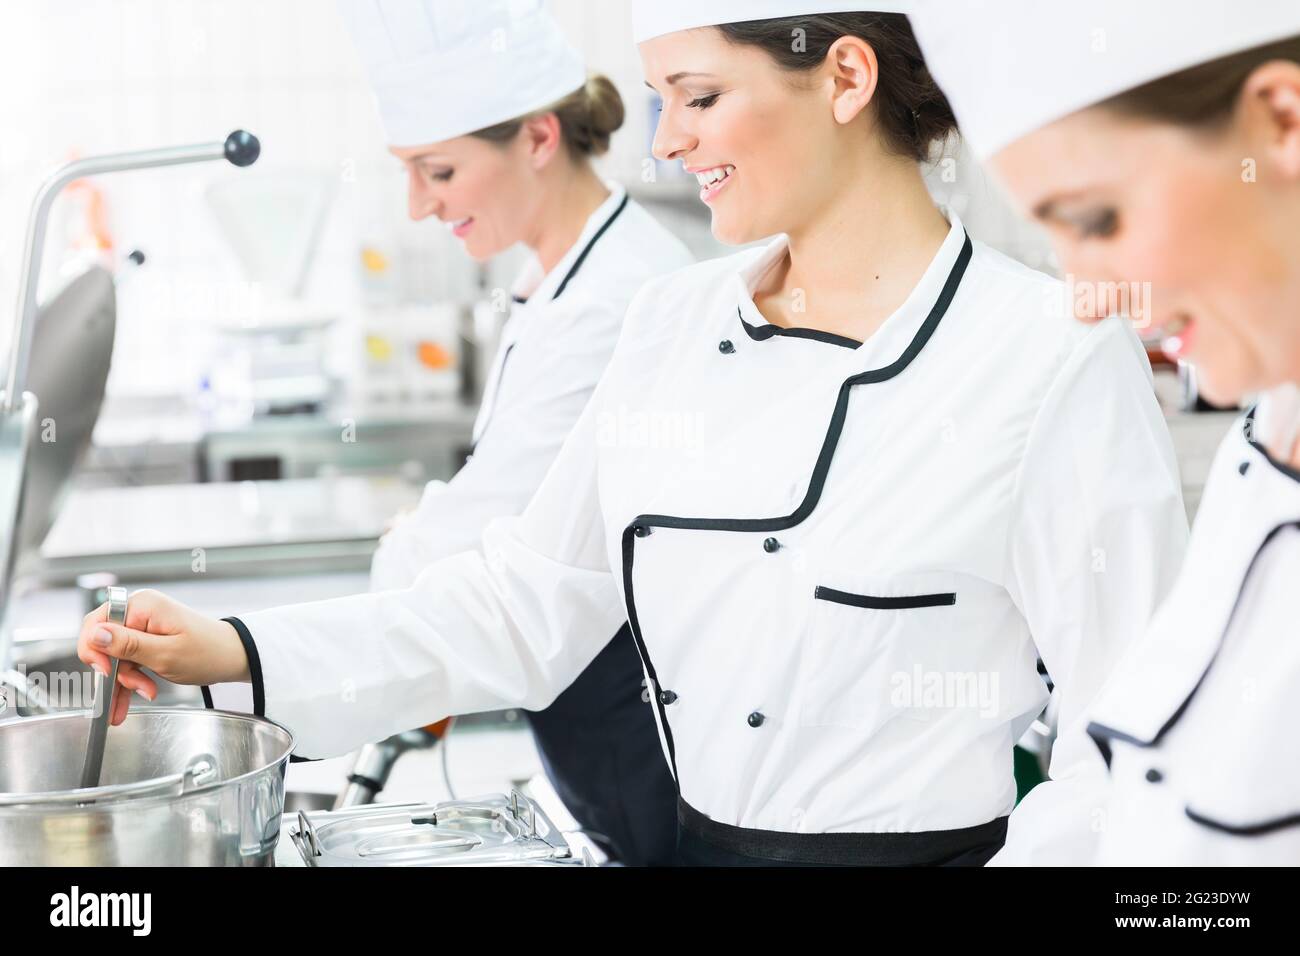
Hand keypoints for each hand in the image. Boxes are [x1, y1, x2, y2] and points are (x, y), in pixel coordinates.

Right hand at [76, 588, 250, 725]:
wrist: (233, 657)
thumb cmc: (208, 652)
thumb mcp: (165, 654)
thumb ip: (128, 645)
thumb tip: (95, 634)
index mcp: (141, 605)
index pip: (96, 625)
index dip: (96, 652)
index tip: (108, 674)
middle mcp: (139, 611)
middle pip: (104, 643)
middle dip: (114, 672)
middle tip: (132, 690)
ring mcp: (143, 625)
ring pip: (115, 657)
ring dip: (123, 681)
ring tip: (143, 695)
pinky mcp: (147, 639)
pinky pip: (128, 660)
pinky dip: (130, 679)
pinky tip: (133, 697)